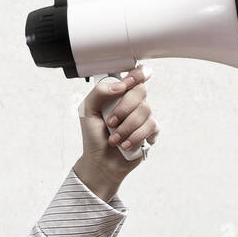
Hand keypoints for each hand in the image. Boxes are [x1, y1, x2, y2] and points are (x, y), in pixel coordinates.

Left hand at [74, 65, 158, 200]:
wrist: (100, 162)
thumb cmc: (93, 136)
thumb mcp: (87, 110)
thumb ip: (99, 92)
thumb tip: (121, 86)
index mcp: (120, 93)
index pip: (137, 74)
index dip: (137, 74)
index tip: (127, 84)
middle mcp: (134, 102)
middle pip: (141, 91)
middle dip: (123, 109)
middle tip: (110, 122)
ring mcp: (144, 117)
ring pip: (145, 111)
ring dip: (126, 128)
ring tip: (114, 139)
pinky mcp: (151, 132)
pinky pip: (151, 127)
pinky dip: (134, 138)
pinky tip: (125, 145)